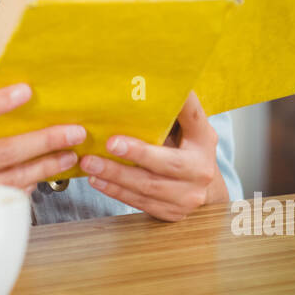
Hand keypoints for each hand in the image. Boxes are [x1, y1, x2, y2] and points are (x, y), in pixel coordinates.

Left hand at [79, 92, 227, 220]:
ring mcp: (187, 195)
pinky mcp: (172, 213)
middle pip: (166, 163)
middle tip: (108, 143)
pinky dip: (116, 192)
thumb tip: (147, 81)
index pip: (193, 117)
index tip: (151, 96)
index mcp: (204, 140)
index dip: (177, 107)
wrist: (204, 190)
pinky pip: (140, 202)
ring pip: (148, 186)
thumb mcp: (188, 128)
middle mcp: (200, 170)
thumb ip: (172, 110)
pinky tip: (97, 181)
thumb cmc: (187, 150)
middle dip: (136, 154)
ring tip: (90, 163)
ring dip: (115, 175)